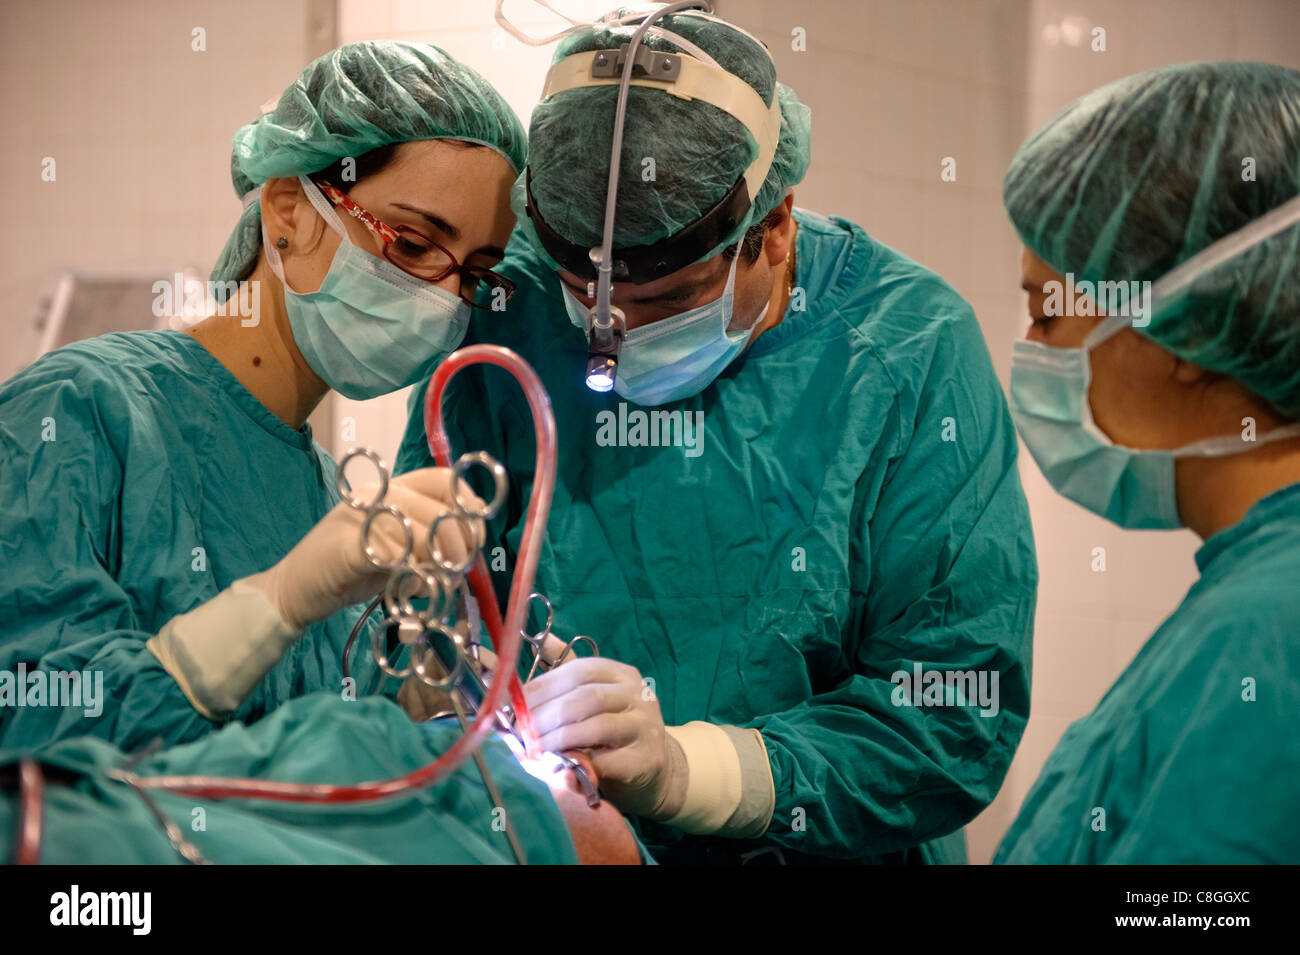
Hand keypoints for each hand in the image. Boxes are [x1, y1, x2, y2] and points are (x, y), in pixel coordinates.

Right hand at [248, 467, 483, 629]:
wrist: (292, 591)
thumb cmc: (347, 572)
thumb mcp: (396, 556)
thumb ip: (427, 549)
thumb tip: (467, 554)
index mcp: (391, 489)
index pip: (442, 480)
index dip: (469, 503)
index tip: (478, 533)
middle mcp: (376, 495)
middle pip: (438, 509)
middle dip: (458, 543)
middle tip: (455, 571)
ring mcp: (358, 518)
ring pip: (419, 531)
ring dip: (436, 561)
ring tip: (432, 582)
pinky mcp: (345, 547)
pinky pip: (390, 553)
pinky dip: (407, 572)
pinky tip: (406, 586)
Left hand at [522, 658, 686, 818]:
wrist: (656, 767)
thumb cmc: (613, 730)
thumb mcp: (594, 695)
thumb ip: (568, 671)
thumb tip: (540, 637)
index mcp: (620, 673)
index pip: (578, 671)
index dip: (543, 686)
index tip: (514, 705)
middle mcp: (637, 694)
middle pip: (585, 698)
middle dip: (546, 716)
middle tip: (520, 733)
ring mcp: (644, 727)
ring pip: (596, 727)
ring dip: (558, 740)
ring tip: (534, 752)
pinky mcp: (645, 760)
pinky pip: (606, 761)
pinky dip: (578, 765)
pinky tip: (559, 769)